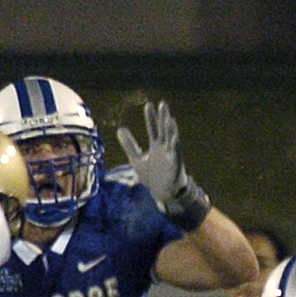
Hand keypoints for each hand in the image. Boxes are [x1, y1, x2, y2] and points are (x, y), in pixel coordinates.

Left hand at [119, 101, 210, 226]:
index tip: (148, 105)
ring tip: (169, 118)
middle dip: (162, 118)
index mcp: (156, 146)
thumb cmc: (152, 176)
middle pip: (163, 130)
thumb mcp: (136, 159)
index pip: (153, 128)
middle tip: (162, 104)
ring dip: (170, 129)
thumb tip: (119, 129)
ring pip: (171, 139)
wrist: (162, 193)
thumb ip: (129, 145)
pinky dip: (175, 144)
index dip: (150, 117)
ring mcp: (170, 155)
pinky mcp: (175, 164)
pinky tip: (174, 137)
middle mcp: (164, 148)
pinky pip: (175, 153)